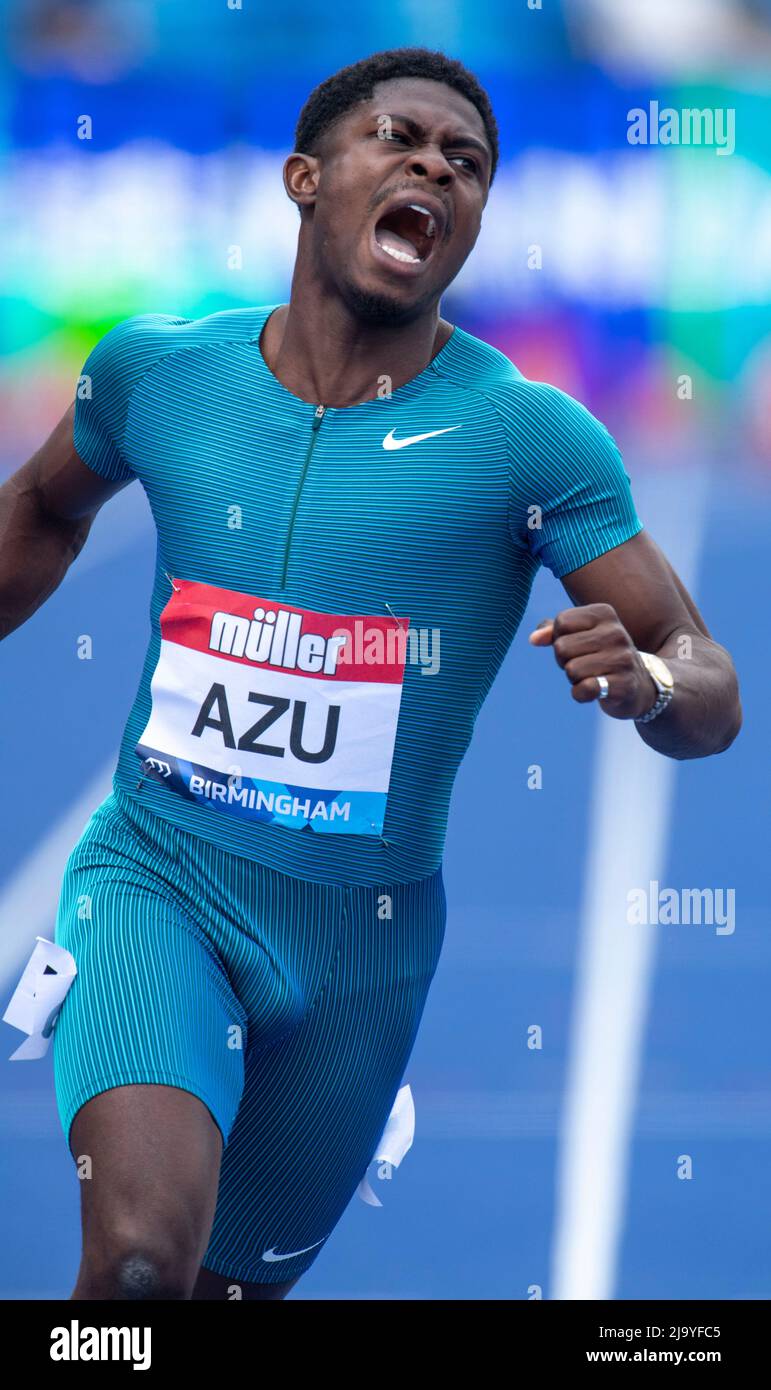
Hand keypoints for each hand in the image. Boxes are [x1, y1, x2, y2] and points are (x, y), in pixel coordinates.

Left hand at [528, 602, 657, 719]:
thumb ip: (553, 631)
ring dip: (574, 679)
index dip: (559, 638)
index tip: (577, 646)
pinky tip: (593, 691)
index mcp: (604, 613)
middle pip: (562, 647)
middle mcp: (616, 632)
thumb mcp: (580, 635)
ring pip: (571, 670)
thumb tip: (534, 639)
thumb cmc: (601, 655)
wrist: (640, 684)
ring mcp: (622, 659)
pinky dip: (580, 694)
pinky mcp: (623, 685)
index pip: (561, 622)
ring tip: (592, 676)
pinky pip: (584, 689)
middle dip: (565, 661)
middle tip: (584, 664)